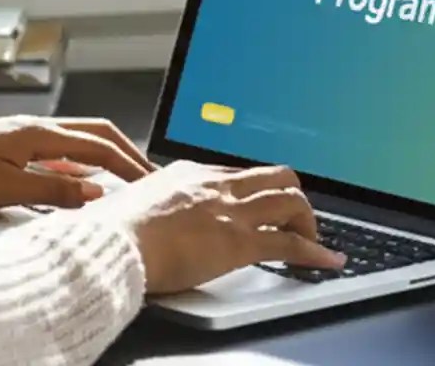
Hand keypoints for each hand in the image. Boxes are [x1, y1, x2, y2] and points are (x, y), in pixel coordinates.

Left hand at [0, 116, 154, 209]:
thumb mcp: (6, 190)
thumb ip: (54, 192)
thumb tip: (97, 194)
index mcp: (39, 134)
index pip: (99, 148)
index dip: (129, 166)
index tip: (151, 184)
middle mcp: (36, 127)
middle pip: (96, 134)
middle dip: (126, 153)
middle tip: (148, 175)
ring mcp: (23, 134)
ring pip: (78, 141)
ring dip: (105, 157)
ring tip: (124, 178)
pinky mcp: (11, 145)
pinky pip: (58, 151)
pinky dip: (79, 165)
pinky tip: (81, 183)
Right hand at [81, 161, 346, 293]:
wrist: (110, 243)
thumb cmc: (108, 230)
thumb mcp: (126, 205)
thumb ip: (143, 208)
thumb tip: (131, 216)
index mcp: (187, 174)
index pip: (235, 174)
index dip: (254, 191)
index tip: (259, 204)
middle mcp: (214, 185)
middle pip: (273, 176)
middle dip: (291, 196)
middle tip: (294, 218)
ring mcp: (229, 211)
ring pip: (290, 200)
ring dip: (307, 220)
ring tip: (313, 239)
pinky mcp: (238, 242)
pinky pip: (290, 244)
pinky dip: (314, 252)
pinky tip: (327, 260)